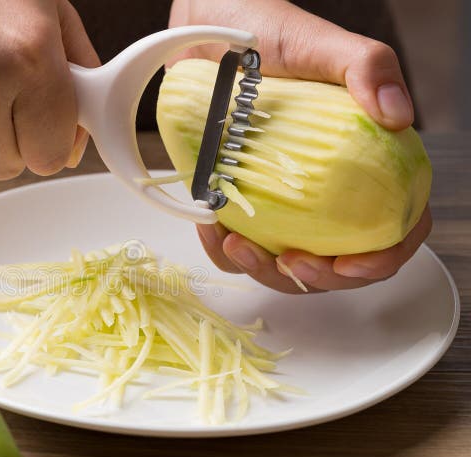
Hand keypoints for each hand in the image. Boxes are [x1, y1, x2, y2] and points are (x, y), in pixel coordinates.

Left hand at [170, 0, 430, 292]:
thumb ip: (369, 67)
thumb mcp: (322, 44)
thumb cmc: (267, 33)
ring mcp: (281, 199)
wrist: (206, 30)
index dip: (382, 258)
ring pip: (285, 263)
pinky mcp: (239, 200)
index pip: (396, 225)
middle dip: (317, 278)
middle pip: (338, 260)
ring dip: (264, 269)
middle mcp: (326, 188)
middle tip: (290, 261)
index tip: (349, 264)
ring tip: (239, 244)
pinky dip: (224, 249)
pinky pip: (235, 246)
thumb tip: (399, 118)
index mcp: (364, 160)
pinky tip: (213, 228)